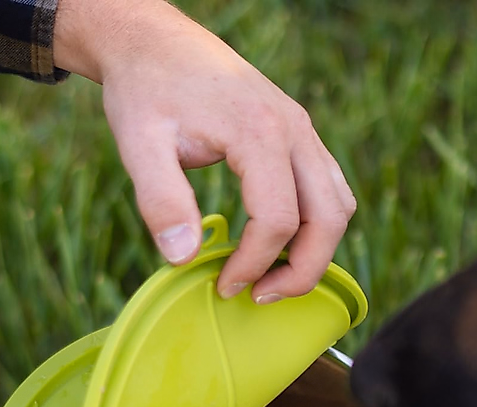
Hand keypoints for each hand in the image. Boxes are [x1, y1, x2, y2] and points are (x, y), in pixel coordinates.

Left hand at [52, 0, 355, 301]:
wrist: (153, 40)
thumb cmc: (145, 89)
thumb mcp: (138, 145)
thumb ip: (161, 201)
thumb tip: (183, 259)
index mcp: (258, 131)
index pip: (278, 219)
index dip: (254, 265)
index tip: (224, 286)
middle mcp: (293, 129)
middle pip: (328, 219)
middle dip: (300, 271)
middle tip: (259, 297)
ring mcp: (302, 130)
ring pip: (338, 206)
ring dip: (315, 252)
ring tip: (271, 277)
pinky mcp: (299, 134)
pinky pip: (329, 189)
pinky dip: (316, 226)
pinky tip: (276, 243)